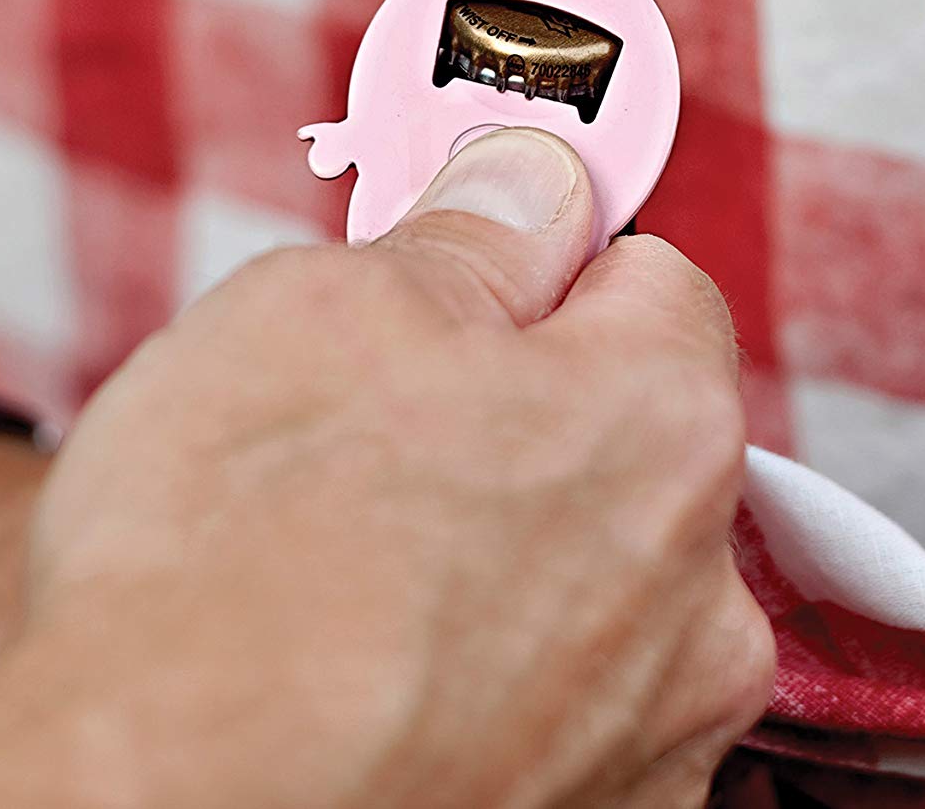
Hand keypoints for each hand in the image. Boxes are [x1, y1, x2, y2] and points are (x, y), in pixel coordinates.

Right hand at [22, 126, 772, 808]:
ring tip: (343, 586)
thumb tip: (530, 184)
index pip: (649, 281)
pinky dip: (484, 694)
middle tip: (362, 444)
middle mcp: (700, 599)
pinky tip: (372, 688)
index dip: (536, 269)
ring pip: (588, 591)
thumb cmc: (224, 577)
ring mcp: (652, 739)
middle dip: (515, 427)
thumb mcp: (328, 307)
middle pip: (622, 447)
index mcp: (663, 426)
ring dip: (501, 571)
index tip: (456, 282)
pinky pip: (554, 716)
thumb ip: (475, 232)